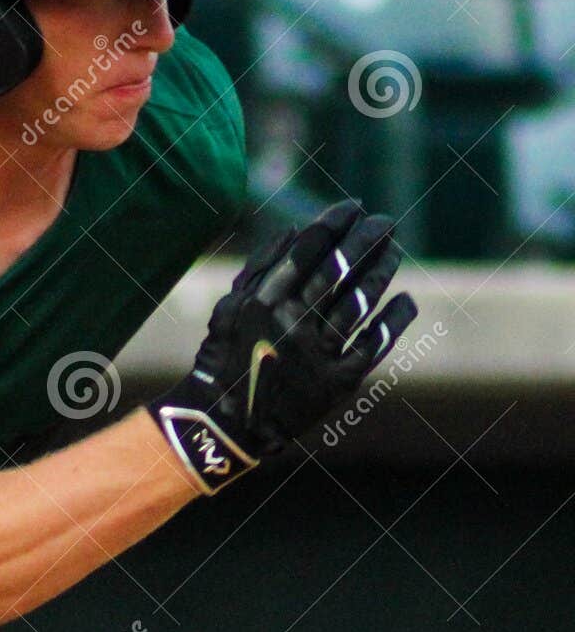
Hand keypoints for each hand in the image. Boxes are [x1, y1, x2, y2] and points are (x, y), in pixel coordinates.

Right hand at [148, 202, 416, 493]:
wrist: (226, 425)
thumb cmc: (225, 361)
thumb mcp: (230, 310)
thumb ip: (260, 270)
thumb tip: (294, 230)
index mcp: (263, 303)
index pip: (307, 251)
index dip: (334, 224)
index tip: (354, 206)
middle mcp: (292, 324)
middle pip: (338, 270)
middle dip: (366, 239)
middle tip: (386, 220)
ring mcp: (317, 354)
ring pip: (359, 302)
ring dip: (382, 271)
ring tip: (395, 249)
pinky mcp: (337, 382)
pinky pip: (372, 344)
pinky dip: (392, 320)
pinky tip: (405, 301)